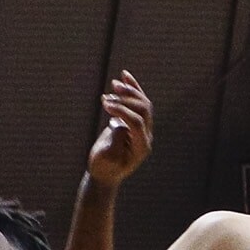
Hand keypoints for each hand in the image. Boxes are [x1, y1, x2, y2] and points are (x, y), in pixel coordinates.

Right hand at [87, 71, 153, 187]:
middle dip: (126, 99)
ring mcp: (144, 129)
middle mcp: (146, 136)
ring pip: (143, 103)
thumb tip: (120, 124)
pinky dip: (132, 89)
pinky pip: (138, 102)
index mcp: (141, 147)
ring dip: (129, 91)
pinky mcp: (137, 123)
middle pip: (144, 110)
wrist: (104, 173)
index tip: (104, 104)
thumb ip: (115, 143)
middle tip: (109, 93)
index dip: (121, 110)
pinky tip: (125, 76)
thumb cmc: (102, 168)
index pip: (137, 122)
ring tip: (114, 84)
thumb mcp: (105, 159)